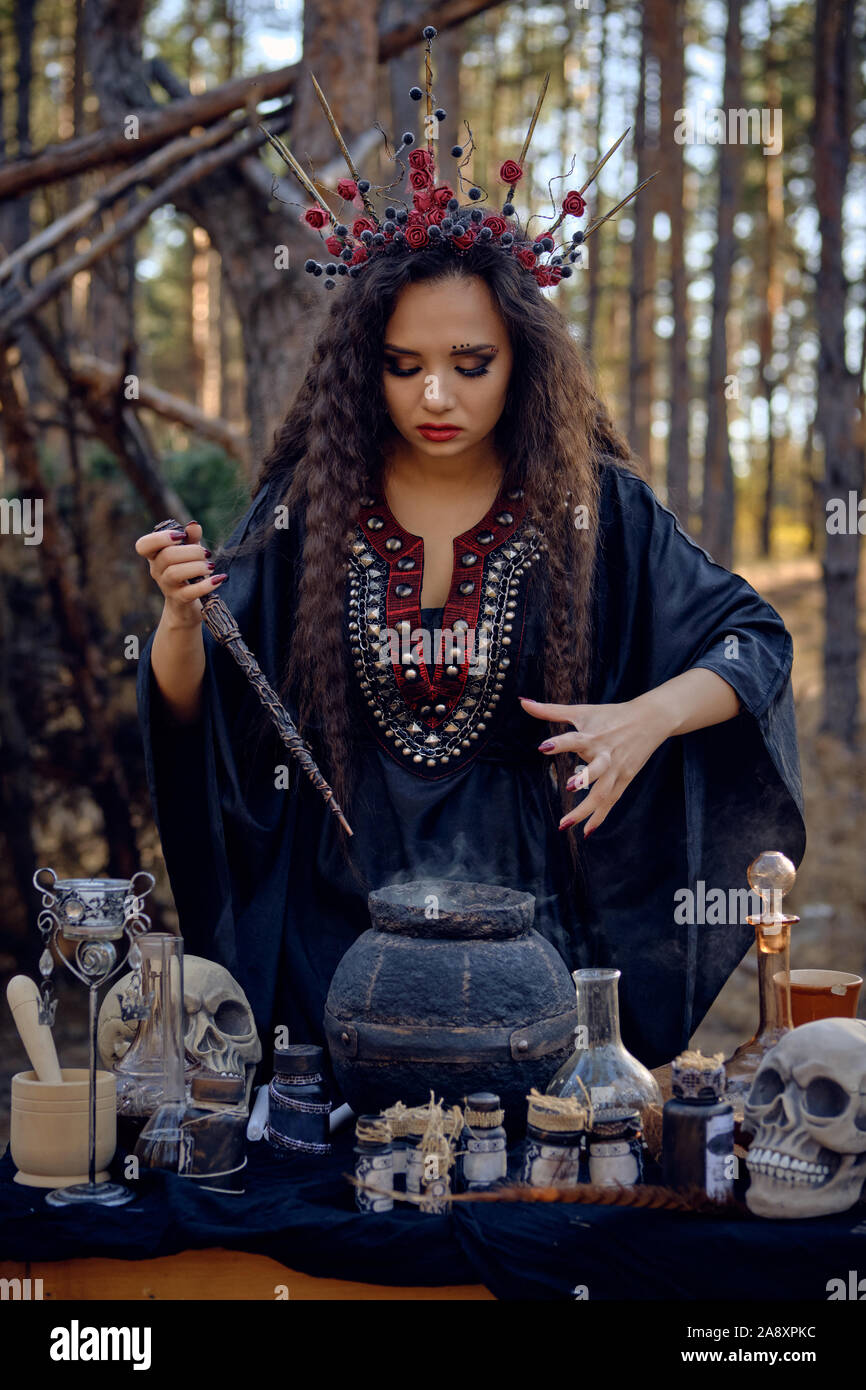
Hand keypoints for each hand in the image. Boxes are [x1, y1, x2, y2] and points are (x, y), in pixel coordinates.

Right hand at [134, 521, 224, 626]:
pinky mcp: (179, 600)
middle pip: (167, 556)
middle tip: (206, 554)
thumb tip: (194, 525)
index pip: (143, 545)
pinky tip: (219, 578)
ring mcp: (166, 587)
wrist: (187, 605)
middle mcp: (156, 571)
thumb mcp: (189, 552)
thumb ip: (191, 538)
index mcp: (155, 556)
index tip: (181, 536)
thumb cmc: (187, 573)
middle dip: (192, 551)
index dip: (160, 538)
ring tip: (210, 566)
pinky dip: (207, 584)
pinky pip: (190, 592)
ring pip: (175, 573)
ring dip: (198, 567)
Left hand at [519, 695, 672, 836]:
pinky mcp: (624, 780)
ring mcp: (616, 770)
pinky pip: (611, 802)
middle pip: (595, 772)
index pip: (574, 739)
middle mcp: (605, 756)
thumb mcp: (581, 711)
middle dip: (582, 780)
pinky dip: (599, 818)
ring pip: (602, 794)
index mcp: (593, 737)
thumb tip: (522, 702)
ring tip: (564, 824)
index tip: (543, 747)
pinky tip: (585, 832)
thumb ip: (550, 710)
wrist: (649, 720)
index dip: (560, 743)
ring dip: (584, 810)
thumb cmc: (610, 714)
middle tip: (567, 787)